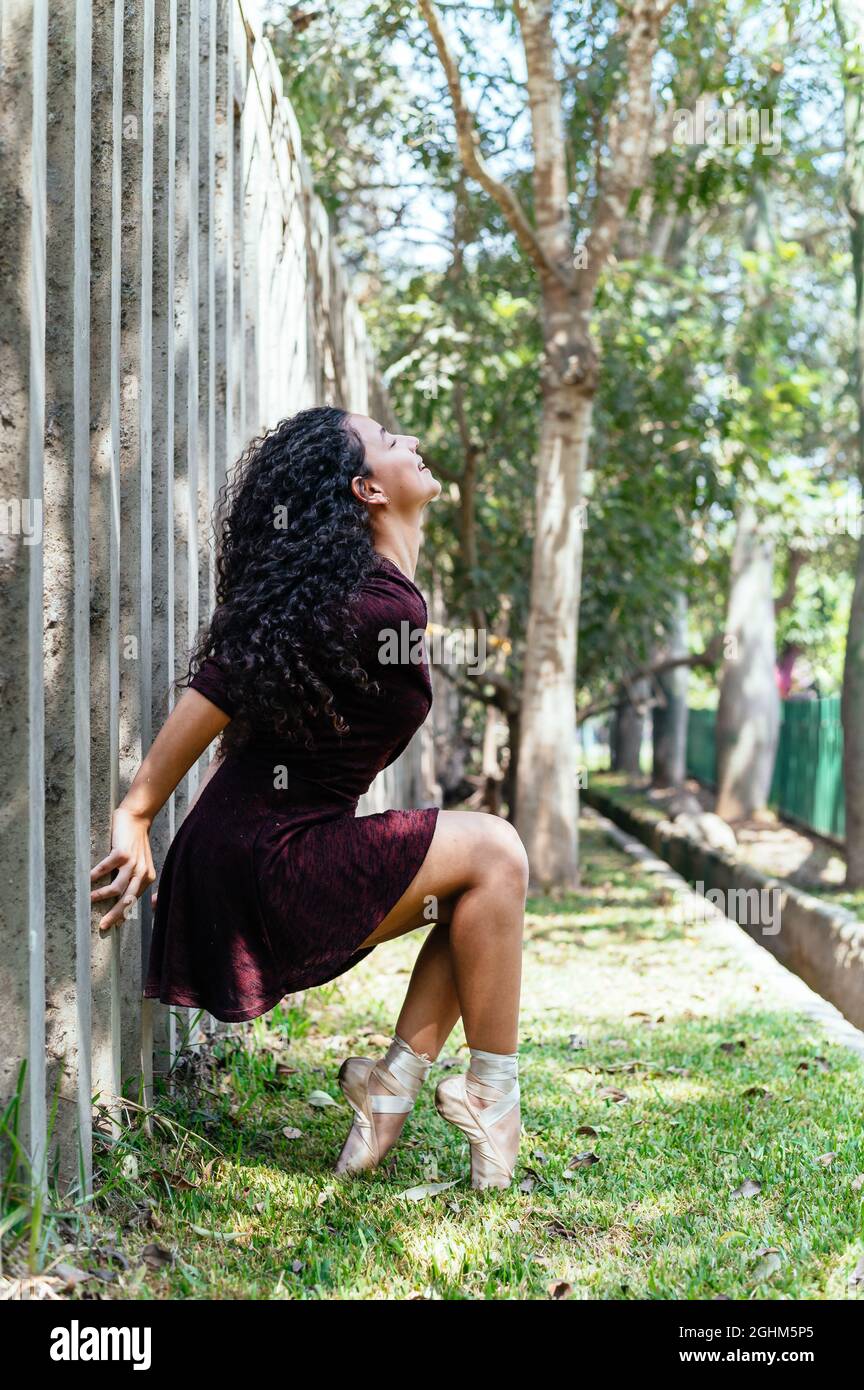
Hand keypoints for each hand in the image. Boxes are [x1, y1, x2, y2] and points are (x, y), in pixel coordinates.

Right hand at [90, 806, 156, 930]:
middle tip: (102, 926)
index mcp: (147, 877)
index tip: (114, 926)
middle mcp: (142, 873)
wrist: (137, 817)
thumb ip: (131, 878)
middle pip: (127, 900)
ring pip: (117, 888)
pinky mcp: (122, 853)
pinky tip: (87, 879)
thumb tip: (117, 897)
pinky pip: (106, 868)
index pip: (134, 901)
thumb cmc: (134, 842)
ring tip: (89, 899)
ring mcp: (133, 863)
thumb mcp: (138, 862)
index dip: (124, 914)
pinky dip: (95, 875)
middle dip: (114, 915)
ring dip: (101, 896)